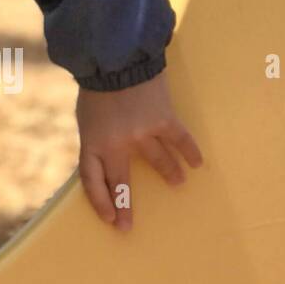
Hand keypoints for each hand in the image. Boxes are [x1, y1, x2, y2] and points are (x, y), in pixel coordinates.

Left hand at [76, 70, 202, 232]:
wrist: (115, 57)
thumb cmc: (97, 86)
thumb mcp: (87, 116)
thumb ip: (97, 137)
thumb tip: (107, 158)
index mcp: (93, 140)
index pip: (92, 179)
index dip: (99, 201)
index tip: (109, 219)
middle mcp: (117, 143)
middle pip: (121, 181)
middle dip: (125, 206)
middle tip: (128, 225)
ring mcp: (142, 133)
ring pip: (159, 161)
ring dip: (170, 173)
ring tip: (178, 182)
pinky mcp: (164, 119)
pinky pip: (180, 141)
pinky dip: (190, 152)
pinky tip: (197, 163)